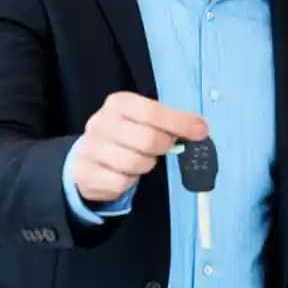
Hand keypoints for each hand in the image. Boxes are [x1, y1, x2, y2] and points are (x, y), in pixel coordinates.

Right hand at [75, 91, 207, 202]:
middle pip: (148, 139)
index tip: (200, 132)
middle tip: (165, 147)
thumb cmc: (125, 134)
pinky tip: (125, 173)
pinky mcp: (86, 175)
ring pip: (135, 164)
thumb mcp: (144, 119)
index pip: (152, 111)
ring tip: (142, 158)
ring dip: (147, 165)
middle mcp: (101, 123)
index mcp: (118, 103)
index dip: (179, 122)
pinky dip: (129, 182)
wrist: (87, 156)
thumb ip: (170, 121)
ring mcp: (90, 149)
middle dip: (164, 146)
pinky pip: (121, 183)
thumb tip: (200, 129)